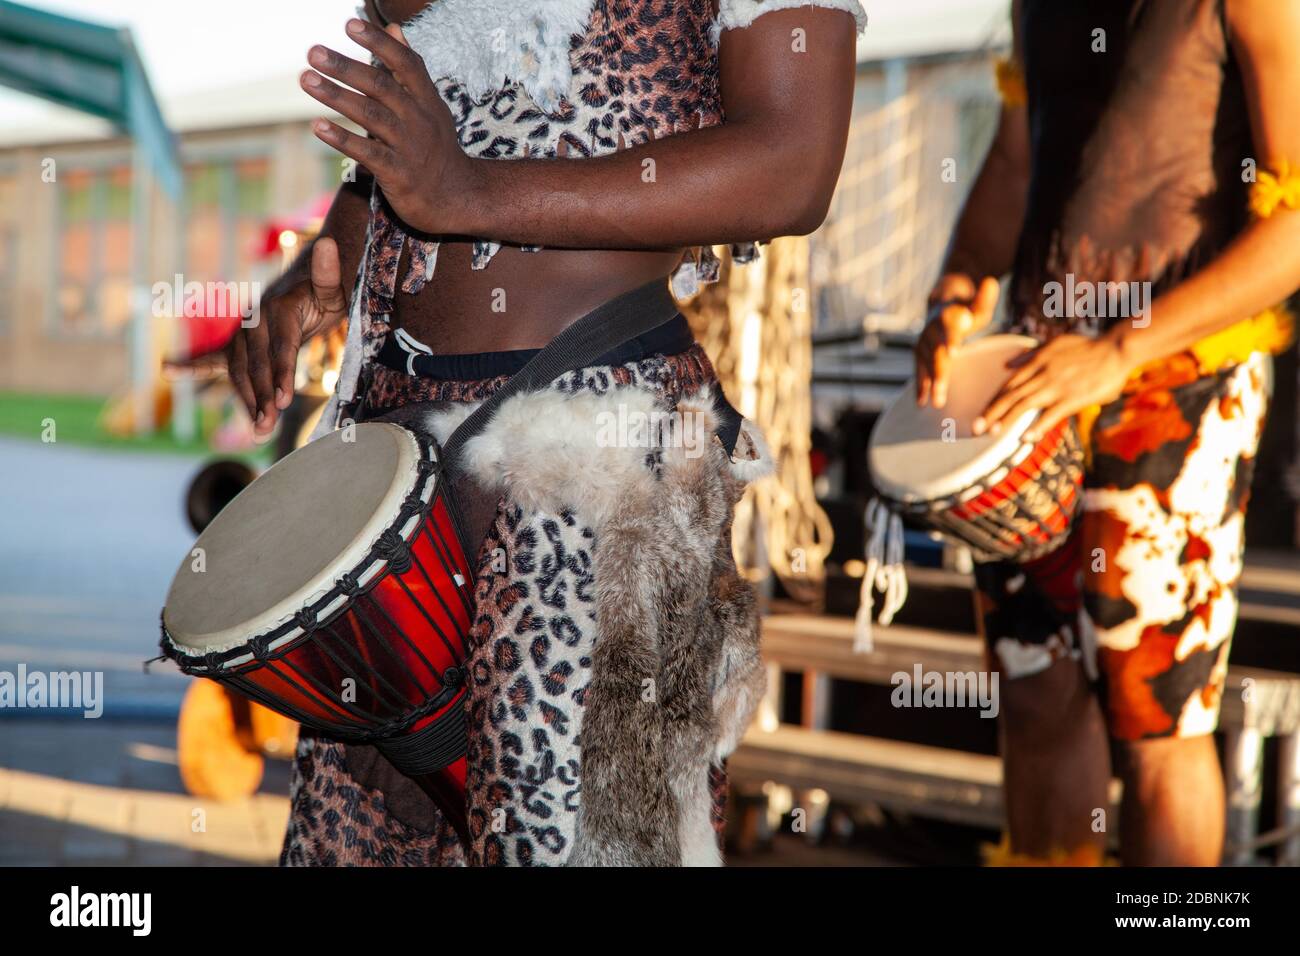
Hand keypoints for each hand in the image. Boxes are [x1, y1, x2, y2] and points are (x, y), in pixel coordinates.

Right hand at [168, 239, 348, 438]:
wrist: (307, 279)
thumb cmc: (325, 288)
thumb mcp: (332, 283)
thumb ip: (329, 271)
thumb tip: (330, 244)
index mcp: (277, 309)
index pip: (280, 348)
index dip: (281, 373)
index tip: (283, 400)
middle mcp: (254, 321)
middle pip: (256, 366)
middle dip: (262, 399)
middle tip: (267, 430)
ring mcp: (242, 334)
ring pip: (241, 373)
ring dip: (247, 403)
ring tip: (258, 432)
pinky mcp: (238, 343)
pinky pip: (214, 358)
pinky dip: (192, 365)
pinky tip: (168, 370)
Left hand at [300, 19, 467, 233]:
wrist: (456, 197)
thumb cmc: (436, 147)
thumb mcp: (430, 104)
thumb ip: (408, 68)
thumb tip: (394, 27)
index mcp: (426, 100)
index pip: (405, 63)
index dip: (379, 43)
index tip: (350, 26)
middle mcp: (418, 119)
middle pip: (381, 86)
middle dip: (346, 67)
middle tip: (313, 52)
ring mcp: (408, 147)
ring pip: (370, 115)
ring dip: (336, 96)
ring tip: (306, 79)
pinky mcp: (398, 174)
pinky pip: (367, 153)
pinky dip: (342, 139)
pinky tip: (318, 127)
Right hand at [915, 274, 999, 405]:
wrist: (944, 303)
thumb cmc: (967, 308)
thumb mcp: (978, 303)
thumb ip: (984, 297)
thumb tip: (990, 281)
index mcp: (947, 316)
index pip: (948, 329)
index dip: (950, 340)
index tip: (954, 354)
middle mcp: (931, 329)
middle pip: (935, 352)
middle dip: (939, 372)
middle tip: (942, 391)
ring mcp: (923, 342)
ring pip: (926, 364)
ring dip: (930, 383)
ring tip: (937, 402)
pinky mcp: (920, 352)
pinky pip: (919, 370)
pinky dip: (920, 385)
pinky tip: (921, 403)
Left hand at [974, 333, 1132, 441]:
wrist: (1116, 349)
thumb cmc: (1086, 346)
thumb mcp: (1054, 344)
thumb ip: (1030, 354)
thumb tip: (1007, 364)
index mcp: (1038, 361)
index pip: (1009, 383)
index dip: (992, 400)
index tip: (979, 415)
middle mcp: (1043, 374)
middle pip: (1011, 396)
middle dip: (991, 413)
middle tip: (975, 429)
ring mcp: (1057, 386)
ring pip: (1025, 404)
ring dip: (1007, 420)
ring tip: (992, 433)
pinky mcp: (1073, 397)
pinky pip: (1052, 414)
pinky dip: (1038, 426)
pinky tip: (1026, 437)